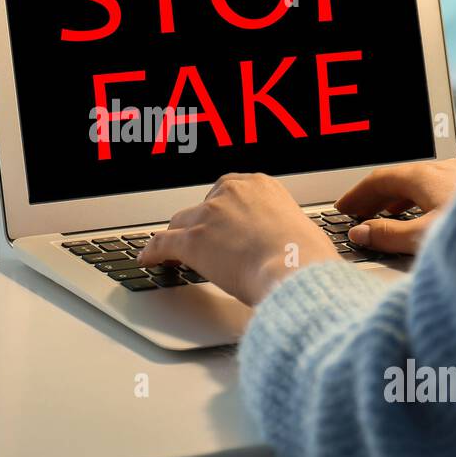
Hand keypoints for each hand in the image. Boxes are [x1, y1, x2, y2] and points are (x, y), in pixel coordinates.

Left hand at [138, 173, 339, 306]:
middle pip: (203, 206)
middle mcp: (232, 193)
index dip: (221, 210)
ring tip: (172, 252)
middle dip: (200, 223)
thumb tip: (284, 247)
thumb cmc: (308, 259)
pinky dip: (152, 252)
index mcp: (262, 186)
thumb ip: (283, 231)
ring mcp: (210, 214)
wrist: (297, 269)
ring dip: (177, 237)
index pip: (230, 191)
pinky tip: (148, 259)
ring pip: (181, 223)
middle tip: (204, 242)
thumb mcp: (301, 232)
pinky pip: (163, 243)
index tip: (219, 221)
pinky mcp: (192, 240)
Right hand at [335, 159, 455, 253]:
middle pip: (399, 179)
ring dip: (399, 198)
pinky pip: (438, 189)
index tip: (344, 206)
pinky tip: (425, 213)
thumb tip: (361, 233)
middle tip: (359, 212)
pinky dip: (421, 200)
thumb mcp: (424, 236)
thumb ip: (389, 236)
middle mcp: (443, 171)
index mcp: (425, 176)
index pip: (379, 180)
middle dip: (375, 197)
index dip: (358, 194)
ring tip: (387, 213)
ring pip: (421, 183)